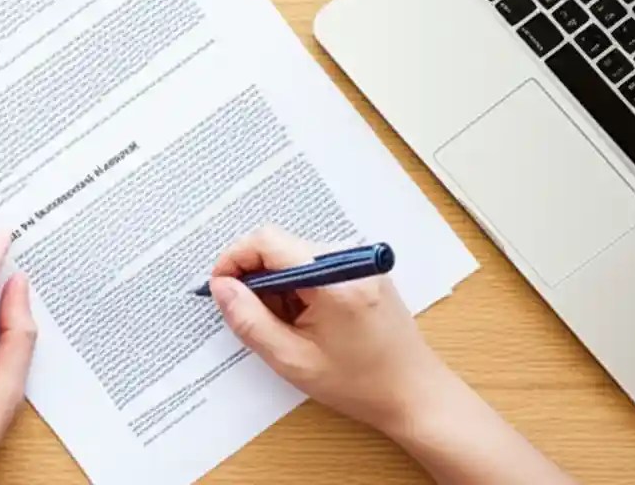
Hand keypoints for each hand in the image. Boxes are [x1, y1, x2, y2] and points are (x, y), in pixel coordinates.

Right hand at [208, 226, 450, 434]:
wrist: (414, 393)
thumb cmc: (360, 383)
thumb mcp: (293, 360)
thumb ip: (250, 321)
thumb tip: (221, 288)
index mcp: (332, 277)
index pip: (267, 241)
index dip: (234, 259)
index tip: (219, 288)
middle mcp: (347, 258)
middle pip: (279, 246)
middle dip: (255, 279)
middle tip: (253, 319)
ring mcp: (357, 260)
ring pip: (293, 256)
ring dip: (277, 286)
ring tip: (288, 328)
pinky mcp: (361, 268)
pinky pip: (313, 265)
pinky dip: (297, 288)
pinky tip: (306, 321)